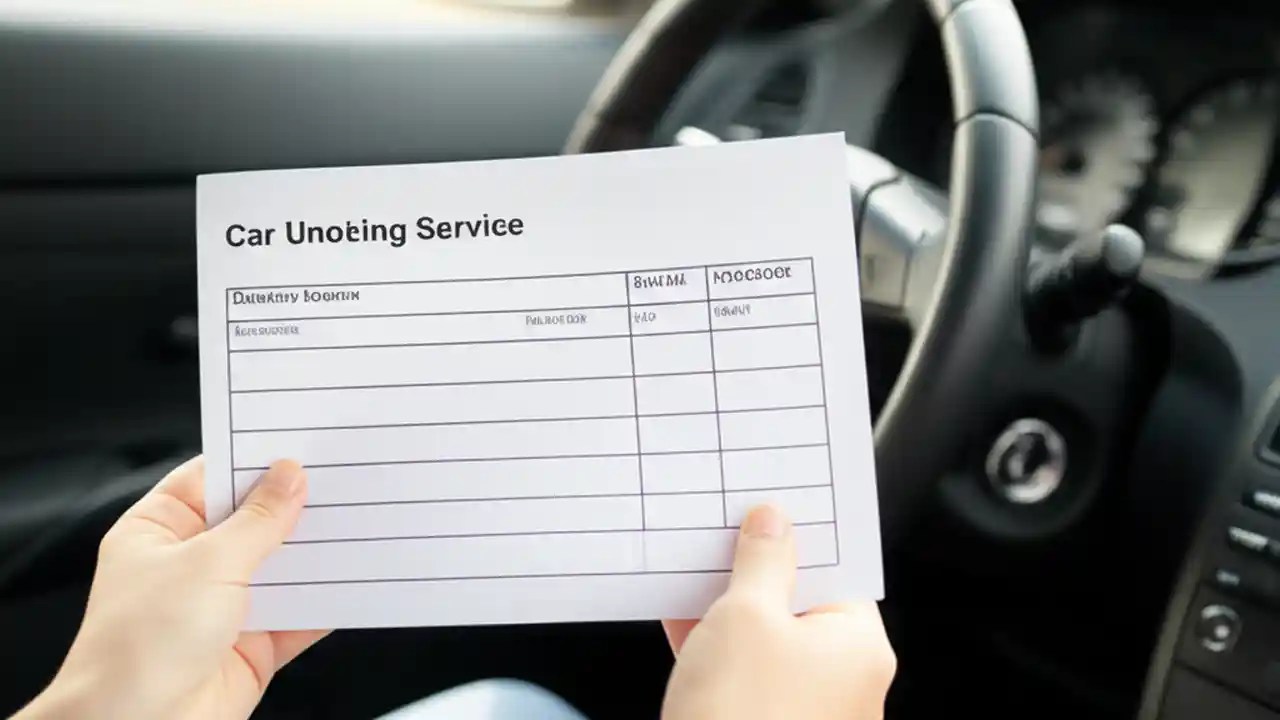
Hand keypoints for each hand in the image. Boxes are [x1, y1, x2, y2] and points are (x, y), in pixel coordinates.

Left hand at [16, 457, 328, 719]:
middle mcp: (191, 564)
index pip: (213, 478)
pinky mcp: (254, 642)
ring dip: (318, 552)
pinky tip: (359, 579)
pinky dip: (329, 599)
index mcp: (161, 530)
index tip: (301, 443)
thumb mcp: (207, 563)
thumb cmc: (139, 647)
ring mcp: (224, 604)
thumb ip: (259, 520)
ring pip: (283, 565)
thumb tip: (290, 477)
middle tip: (342, 480)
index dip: (255, 460)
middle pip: (254, 520)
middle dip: (297, 506)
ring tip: (362, 522)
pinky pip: (301, 612)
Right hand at [660, 505, 895, 719]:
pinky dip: (716, 650)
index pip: (836, 571)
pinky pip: (745, 675)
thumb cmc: (740, 719)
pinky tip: (680, 622)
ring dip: (729, 610)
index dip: (797, 537)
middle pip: (800, 604)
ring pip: (768, 641)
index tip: (763, 509)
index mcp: (860, 647)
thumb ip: (761, 562)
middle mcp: (844, 682)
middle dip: (755, 571)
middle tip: (719, 534)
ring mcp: (805, 711)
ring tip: (689, 573)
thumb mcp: (745, 617)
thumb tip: (773, 523)